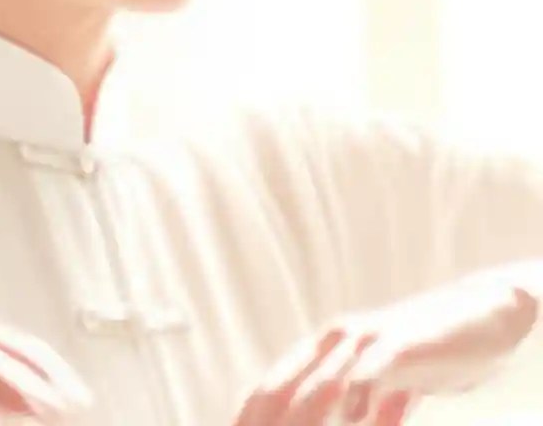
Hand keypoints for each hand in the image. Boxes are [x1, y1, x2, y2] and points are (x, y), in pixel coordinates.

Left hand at [232, 272, 538, 424]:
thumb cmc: (426, 353)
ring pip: (320, 382)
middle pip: (284, 386)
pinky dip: (358, 396)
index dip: (250, 415)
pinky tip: (355, 419)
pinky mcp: (399, 341)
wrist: (480, 315)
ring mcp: (365, 338)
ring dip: (305, 418)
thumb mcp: (387, 391)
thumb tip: (361, 425)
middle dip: (268, 420)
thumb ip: (370, 412)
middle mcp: (333, 341)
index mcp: (321, 351)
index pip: (271, 387)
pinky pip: (370, 370)